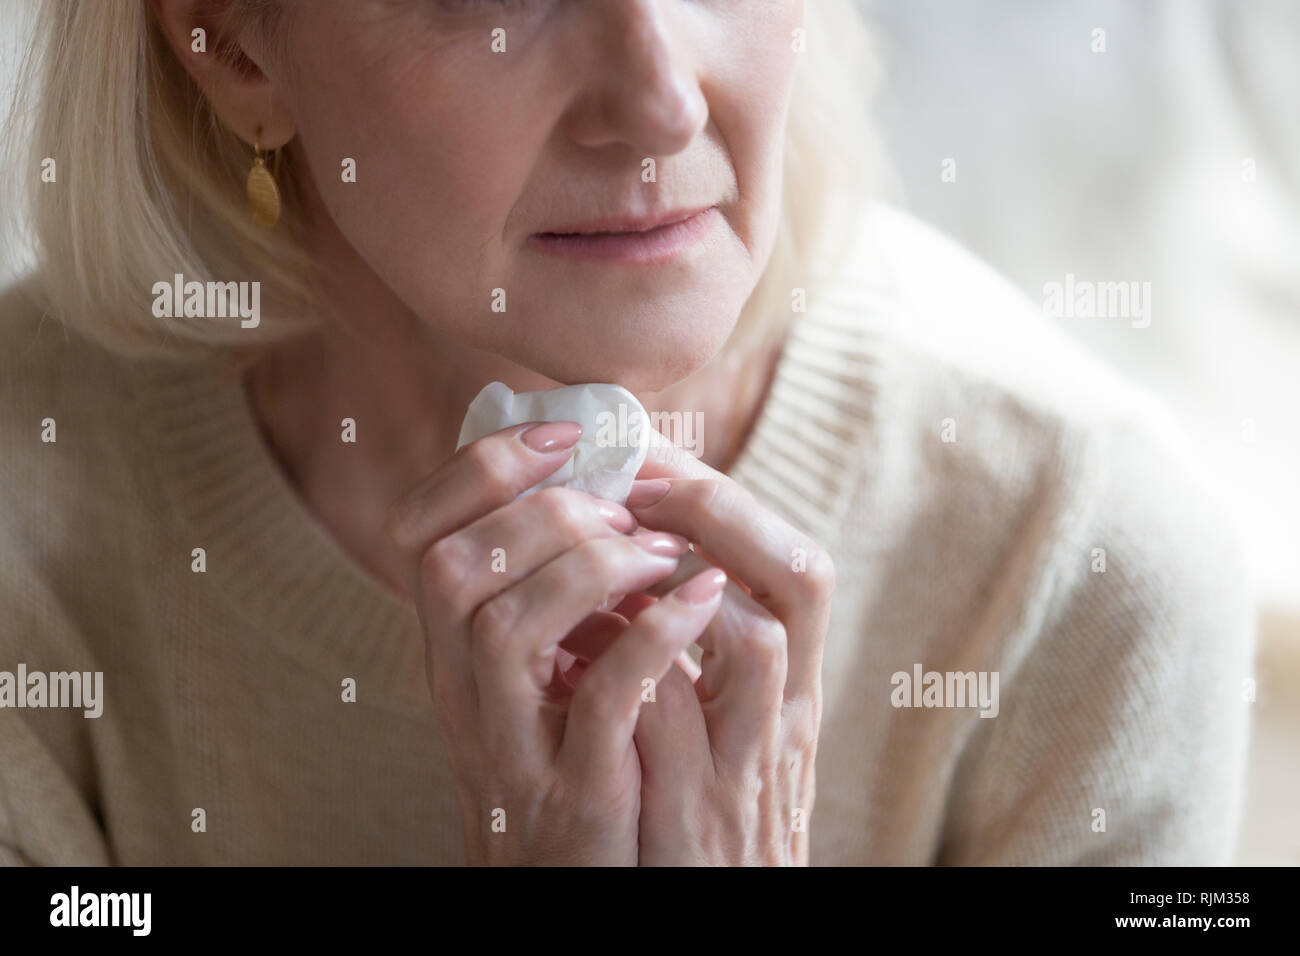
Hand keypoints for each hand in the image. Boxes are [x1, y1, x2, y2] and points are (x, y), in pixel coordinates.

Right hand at [384, 421, 728, 864]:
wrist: (570, 879)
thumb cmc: (571, 755)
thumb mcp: (539, 667)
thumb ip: (545, 586)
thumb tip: (590, 475)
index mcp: (451, 648)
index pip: (420, 531)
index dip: (482, 465)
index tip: (564, 436)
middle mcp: (461, 692)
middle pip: (453, 565)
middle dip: (544, 509)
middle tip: (625, 510)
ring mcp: (512, 745)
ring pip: (505, 622)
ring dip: (593, 564)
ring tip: (662, 556)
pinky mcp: (576, 792)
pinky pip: (602, 695)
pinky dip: (655, 634)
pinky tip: (700, 600)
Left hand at [621, 443, 834, 864]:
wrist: (705, 910)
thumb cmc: (700, 812)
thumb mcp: (718, 725)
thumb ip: (692, 650)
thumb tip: (634, 559)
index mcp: (792, 687)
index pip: (800, 567)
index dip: (730, 501)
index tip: (656, 461)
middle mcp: (789, 715)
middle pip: (799, 578)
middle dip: (712, 508)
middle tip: (632, 475)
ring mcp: (749, 762)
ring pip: (754, 635)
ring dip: (675, 574)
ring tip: (610, 539)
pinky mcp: (698, 811)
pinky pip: (670, 709)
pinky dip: (632, 653)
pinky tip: (583, 628)